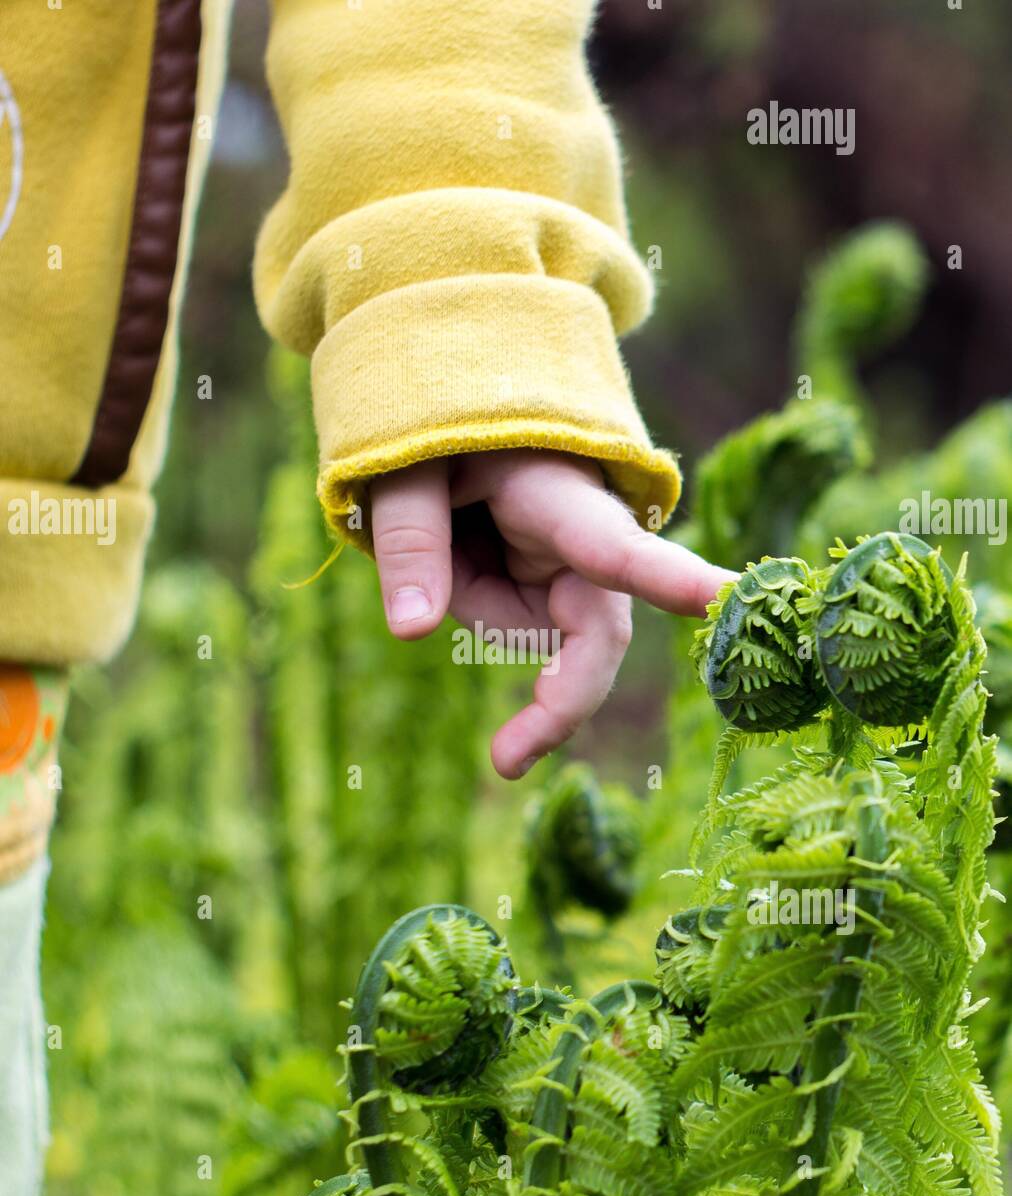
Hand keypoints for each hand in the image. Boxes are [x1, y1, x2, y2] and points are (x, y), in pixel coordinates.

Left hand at [371, 451, 736, 778]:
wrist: (462, 420)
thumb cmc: (440, 429)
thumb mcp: (404, 472)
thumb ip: (410, 539)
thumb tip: (414, 631)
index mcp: (559, 493)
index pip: (616, 545)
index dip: (670, 576)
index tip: (723, 598)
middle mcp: (588, 537)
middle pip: (599, 636)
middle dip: (559, 703)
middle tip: (505, 760)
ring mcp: (576, 566)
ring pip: (540, 635)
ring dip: (476, 606)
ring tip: (442, 527)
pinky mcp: (559, 586)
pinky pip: (521, 626)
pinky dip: (481, 607)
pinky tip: (464, 552)